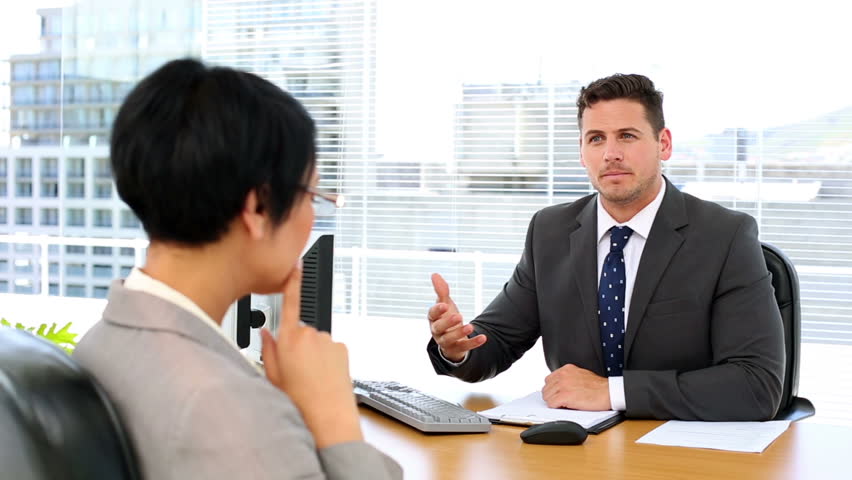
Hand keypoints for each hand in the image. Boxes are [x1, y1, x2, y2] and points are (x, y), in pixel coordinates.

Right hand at [260, 263, 361, 447]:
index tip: (297, 265)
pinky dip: (326, 358)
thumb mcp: (272, 377)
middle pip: (300, 330)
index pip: (290, 304)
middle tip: (296, 369)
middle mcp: (309, 334)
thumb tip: (265, 333)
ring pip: (315, 340)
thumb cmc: (298, 399)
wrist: (328, 415)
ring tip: (311, 376)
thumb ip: (268, 350)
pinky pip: (329, 348)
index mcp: (288, 340)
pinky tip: (323, 375)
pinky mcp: (342, 347)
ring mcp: (327, 339)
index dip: (293, 282)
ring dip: (312, 353)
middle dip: (297, 344)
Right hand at [427, 273, 485, 362]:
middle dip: (447, 322)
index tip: (444, 305)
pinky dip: (473, 343)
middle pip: (439, 328)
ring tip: (471, 326)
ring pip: (449, 339)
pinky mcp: (456, 349)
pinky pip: (464, 347)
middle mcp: (437, 331)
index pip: (432, 314)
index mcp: (434, 319)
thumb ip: (441, 291)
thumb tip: (434, 274)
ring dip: (459, 333)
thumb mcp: (445, 304)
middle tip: (458, 316)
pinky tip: (484, 338)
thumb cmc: (446, 317)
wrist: (452, 338)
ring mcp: (446, 341)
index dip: (437, 310)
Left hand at [542, 364, 610, 410]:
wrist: (608, 392)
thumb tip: (559, 386)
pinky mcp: (564, 396)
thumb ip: (568, 378)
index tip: (558, 394)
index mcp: (566, 369)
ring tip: (565, 404)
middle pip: (546, 389)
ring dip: (554, 403)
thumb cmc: (598, 387)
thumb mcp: (580, 375)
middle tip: (561, 401)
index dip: (553, 390)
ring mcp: (563, 385)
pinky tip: (565, 407)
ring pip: (547, 397)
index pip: (548, 380)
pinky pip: (551, 404)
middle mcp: (563, 375)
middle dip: (552, 396)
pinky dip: (556, 408)